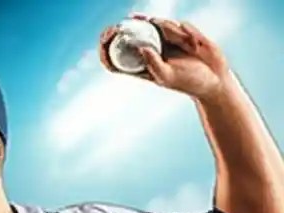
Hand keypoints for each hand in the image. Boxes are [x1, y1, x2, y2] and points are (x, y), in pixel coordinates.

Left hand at [99, 14, 230, 99]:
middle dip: (122, 27)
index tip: (107, 36)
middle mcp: (150, 51)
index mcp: (141, 65)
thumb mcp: (167, 76)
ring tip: (187, 46)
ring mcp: (164, 41)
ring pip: (156, 26)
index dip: (106, 47)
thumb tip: (141, 48)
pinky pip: (177, 25)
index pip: (115, 56)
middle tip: (122, 24)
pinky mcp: (180, 33)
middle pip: (130, 35)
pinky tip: (193, 45)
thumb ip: (153, 63)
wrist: (214, 79)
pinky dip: (183, 32)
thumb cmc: (188, 82)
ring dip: (167, 31)